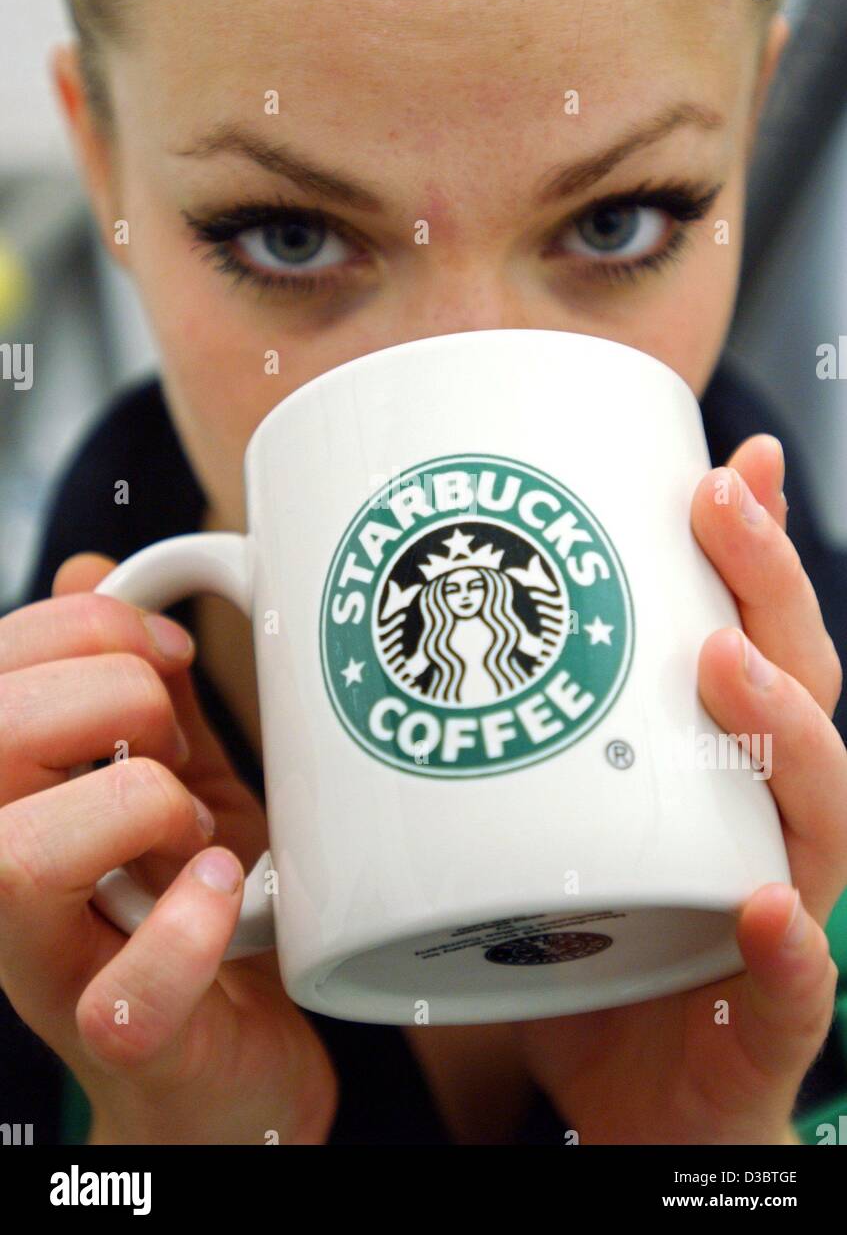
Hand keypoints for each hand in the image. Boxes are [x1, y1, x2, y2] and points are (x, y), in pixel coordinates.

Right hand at [0, 553, 336, 1143]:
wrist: (234, 1072)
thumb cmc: (191, 914)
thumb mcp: (170, 780)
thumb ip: (134, 690)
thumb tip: (89, 569)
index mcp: (10, 798)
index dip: (80, 626)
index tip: (166, 646)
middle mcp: (2, 883)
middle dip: (109, 696)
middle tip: (177, 737)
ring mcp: (47, 971)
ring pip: (15, 859)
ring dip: (134, 805)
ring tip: (192, 825)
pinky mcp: (123, 1045)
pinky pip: (124, 991)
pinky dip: (188, 927)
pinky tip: (226, 890)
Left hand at [512, 435, 845, 1143]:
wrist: (627, 1100)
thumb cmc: (589, 946)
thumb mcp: (538, 819)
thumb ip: (498, 737)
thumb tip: (409, 620)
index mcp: (722, 770)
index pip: (761, 644)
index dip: (757, 554)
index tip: (727, 459)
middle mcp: (765, 826)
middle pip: (802, 696)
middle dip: (767, 591)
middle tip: (716, 507)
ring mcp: (778, 917)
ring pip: (817, 815)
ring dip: (783, 729)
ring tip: (724, 660)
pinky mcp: (761, 1022)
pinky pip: (794, 986)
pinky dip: (786, 947)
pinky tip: (760, 908)